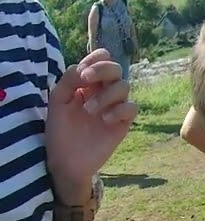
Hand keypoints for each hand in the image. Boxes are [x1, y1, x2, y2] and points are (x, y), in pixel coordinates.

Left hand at [45, 50, 137, 201]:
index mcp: (87, 84)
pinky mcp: (123, 122)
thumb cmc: (59, 131)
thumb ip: (69, 80)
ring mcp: (115, 107)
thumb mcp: (57, 102)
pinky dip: (119, 110)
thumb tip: (85, 68)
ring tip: (89, 110)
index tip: (84, 70)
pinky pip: (132, 107)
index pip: (99, 62)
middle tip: (86, 80)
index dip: (97, 60)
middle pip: (116, 69)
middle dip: (103, 70)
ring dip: (106, 95)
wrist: (67, 161)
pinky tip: (104, 120)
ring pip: (124, 87)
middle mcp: (103, 92)